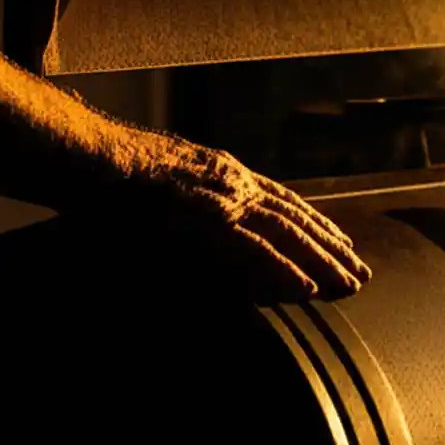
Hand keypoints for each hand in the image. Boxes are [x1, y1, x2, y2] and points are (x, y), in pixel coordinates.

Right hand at [120, 131, 371, 301]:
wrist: (83, 155)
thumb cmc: (108, 169)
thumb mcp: (161, 174)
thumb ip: (189, 192)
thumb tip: (195, 212)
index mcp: (222, 171)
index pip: (282, 199)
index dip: (314, 222)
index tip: (341, 240)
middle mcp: (232, 183)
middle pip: (295, 219)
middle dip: (332, 247)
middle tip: (362, 273)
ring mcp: (222, 201)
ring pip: (288, 236)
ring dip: (324, 262)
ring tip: (351, 287)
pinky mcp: (205, 222)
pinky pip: (255, 251)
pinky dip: (285, 270)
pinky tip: (310, 290)